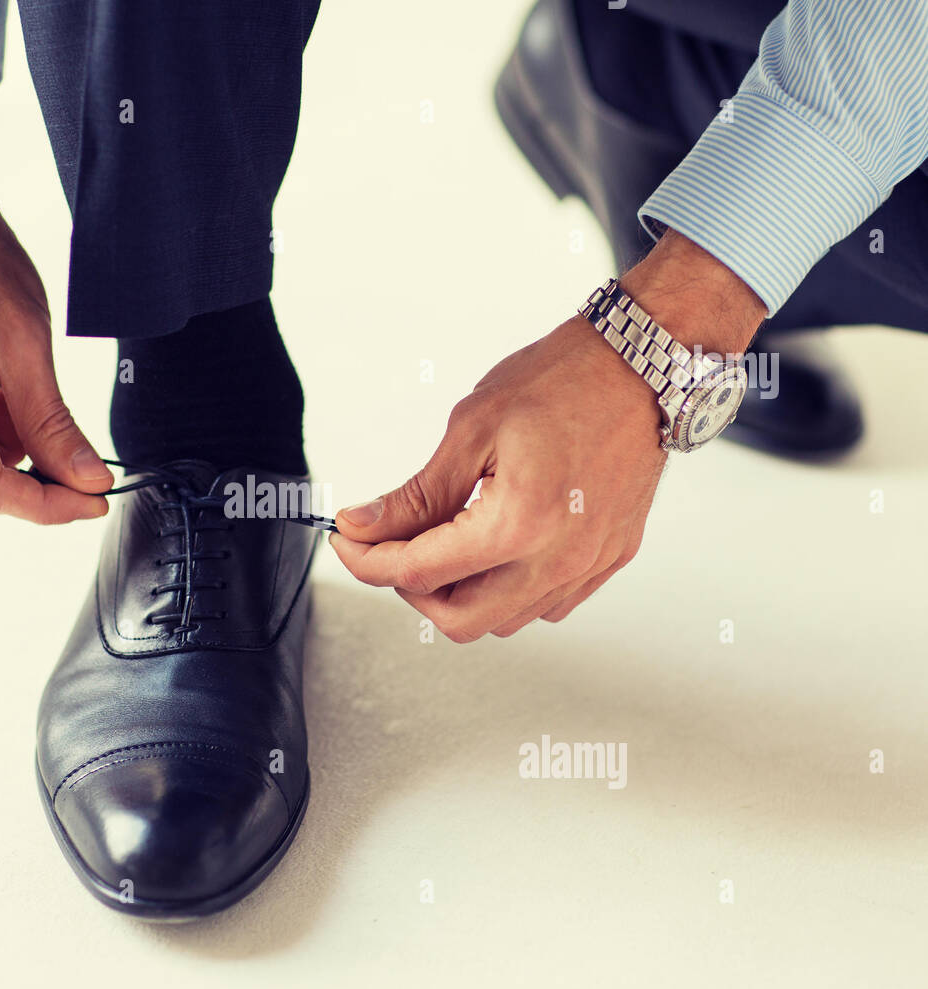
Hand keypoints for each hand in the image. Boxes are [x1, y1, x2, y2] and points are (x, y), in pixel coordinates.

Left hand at [331, 230, 764, 638]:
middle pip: (460, 621)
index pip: (419, 572)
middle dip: (413, 592)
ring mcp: (588, 564)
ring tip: (444, 543)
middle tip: (394, 549)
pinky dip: (506, 590)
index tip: (349, 543)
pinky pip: (545, 605)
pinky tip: (494, 548)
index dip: (368, 561)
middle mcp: (558, 558)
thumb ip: (416, 495)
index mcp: (519, 524)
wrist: (643, 364)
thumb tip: (364, 527)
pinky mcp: (608, 559)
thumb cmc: (565, 381)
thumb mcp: (471, 429)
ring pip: (503, 621)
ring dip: (460, 594)